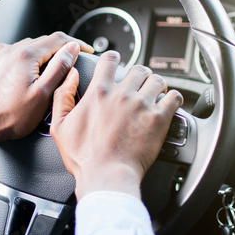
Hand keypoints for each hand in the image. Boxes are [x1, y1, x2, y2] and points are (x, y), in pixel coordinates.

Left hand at [0, 33, 92, 140]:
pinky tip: (21, 76)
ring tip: (42, 74)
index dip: (75, 43)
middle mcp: (9, 50)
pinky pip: (8, 55)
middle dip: (56, 51)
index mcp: (26, 56)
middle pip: (41, 42)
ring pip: (24, 48)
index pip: (58, 39)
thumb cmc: (10, 116)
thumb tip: (71, 49)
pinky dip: (19, 61)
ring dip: (37, 56)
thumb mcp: (43, 94)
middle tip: (66, 64)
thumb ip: (59, 68)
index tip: (85, 50)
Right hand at [50, 51, 183, 199]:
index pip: (110, 59)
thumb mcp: (60, 126)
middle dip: (139, 75)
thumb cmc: (84, 158)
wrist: (106, 176)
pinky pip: (174, 97)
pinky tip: (169, 104)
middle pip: (138, 69)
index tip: (117, 63)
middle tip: (139, 85)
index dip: (114, 58)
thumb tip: (71, 76)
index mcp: (99, 92)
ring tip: (156, 94)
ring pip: (158, 80)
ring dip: (157, 85)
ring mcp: (142, 105)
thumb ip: (63, 96)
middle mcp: (122, 94)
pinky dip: (173, 98)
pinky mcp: (159, 118)